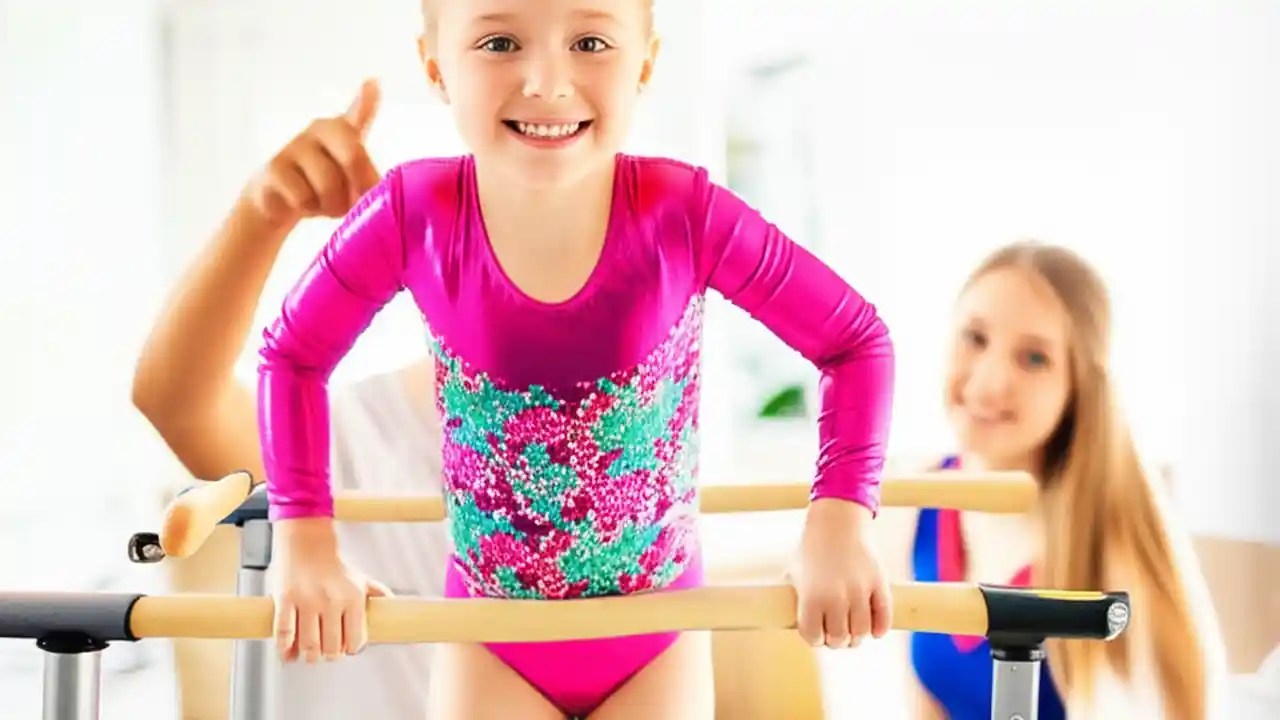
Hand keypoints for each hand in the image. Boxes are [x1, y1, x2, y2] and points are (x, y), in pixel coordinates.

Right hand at [243, 78, 382, 225]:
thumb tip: (379, 171)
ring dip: (331, 206)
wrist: (277, 201)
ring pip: (327, 186)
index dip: (366, 100)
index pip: (357, 113)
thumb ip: (369, 174)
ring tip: (323, 204)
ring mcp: (294, 146)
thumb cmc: (324, 187)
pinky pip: (301, 197)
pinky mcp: (273, 168)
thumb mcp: (351, 180)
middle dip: (358, 188)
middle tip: (351, 203)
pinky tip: (300, 203)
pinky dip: (307, 209)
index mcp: (343, 130)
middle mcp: (319, 130)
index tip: (373, 83)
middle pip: (352, 156)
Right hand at [273, 519, 392, 662]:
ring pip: (309, 645)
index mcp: (353, 598)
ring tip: (309, 653)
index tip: (346, 650)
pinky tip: (288, 653)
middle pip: (331, 647)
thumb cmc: (334, 564)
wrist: (307, 541)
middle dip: (330, 655)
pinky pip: (284, 633)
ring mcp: (307, 601)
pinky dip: (285, 649)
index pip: (356, 639)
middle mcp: (332, 601)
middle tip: (326, 653)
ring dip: (309, 656)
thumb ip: (375, 592)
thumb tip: (392, 604)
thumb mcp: (360, 578)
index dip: (351, 649)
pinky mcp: (285, 599)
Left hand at [788, 498, 891, 648]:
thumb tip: (803, 627)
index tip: (817, 633)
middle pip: (839, 639)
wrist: (837, 520)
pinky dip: (879, 629)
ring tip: (852, 631)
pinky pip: (884, 618)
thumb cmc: (811, 548)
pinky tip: (873, 630)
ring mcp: (860, 590)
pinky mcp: (879, 583)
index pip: (813, 636)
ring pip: (862, 632)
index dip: (814, 638)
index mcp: (812, 596)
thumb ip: (797, 601)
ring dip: (856, 637)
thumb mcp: (794, 573)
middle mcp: (836, 597)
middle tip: (836, 633)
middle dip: (836, 640)